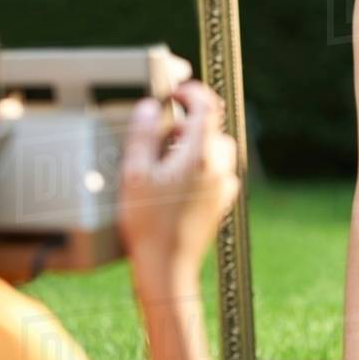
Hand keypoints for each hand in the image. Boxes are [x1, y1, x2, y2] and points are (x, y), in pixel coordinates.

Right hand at [117, 80, 239, 286]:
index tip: (174, 92)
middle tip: (161, 131)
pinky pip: (217, 168)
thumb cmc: (148, 225)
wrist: (168, 267)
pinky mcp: (223, 200)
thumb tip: (150, 107)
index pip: (207, 106)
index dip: (191, 92)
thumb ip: (142, 135)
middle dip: (189, 121)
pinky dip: (200, 163)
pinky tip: (176, 180)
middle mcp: (220, 167)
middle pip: (213, 126)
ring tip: (165, 158)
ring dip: (195, 143)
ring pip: (217, 147)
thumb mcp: (134, 175)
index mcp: (200, 155)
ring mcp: (225, 185)